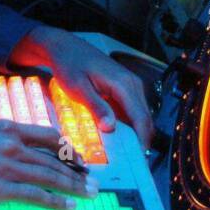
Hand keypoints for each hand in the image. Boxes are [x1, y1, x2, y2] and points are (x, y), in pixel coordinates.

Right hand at [0, 120, 95, 209]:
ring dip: (73, 186)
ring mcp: (4, 166)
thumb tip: (28, 150)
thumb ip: (5, 140)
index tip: (80, 159)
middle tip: (94, 180)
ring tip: (89, 193)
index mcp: (5, 127)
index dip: (68, 149)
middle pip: (52, 158)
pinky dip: (55, 201)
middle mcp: (8, 143)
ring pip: (49, 176)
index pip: (47, 136)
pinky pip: (34, 195)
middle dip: (77, 171)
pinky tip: (68, 206)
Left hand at [9, 27, 153, 148]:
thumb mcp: (79, 88)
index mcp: (124, 85)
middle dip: (141, 141)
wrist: (64, 46)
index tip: (138, 160)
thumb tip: (111, 128)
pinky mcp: (124, 87)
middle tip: (131, 162)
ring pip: (140, 115)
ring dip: (135, 133)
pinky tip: (117, 136)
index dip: (142, 141)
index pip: (141, 118)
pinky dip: (128, 124)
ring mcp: (130, 85)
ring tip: (124, 153)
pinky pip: (132, 109)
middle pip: (145, 119)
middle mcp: (132, 84)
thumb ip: (97, 107)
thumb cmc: (69, 65)